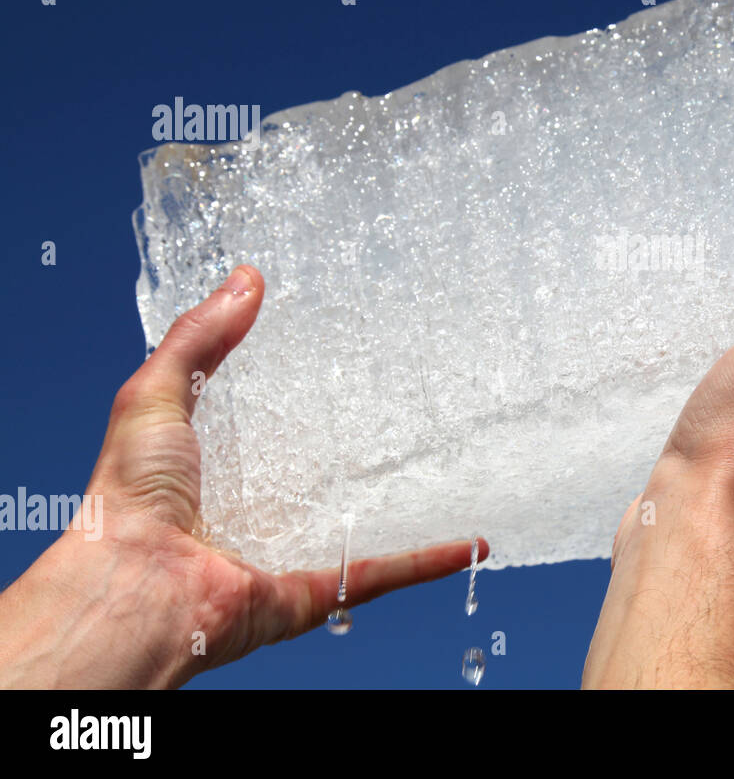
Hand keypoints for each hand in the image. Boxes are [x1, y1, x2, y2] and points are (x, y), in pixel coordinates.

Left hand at [0, 265, 485, 687]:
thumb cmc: (127, 501)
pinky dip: (429, 561)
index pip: (268, 430)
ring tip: (450, 474)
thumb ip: (198, 339)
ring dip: (408, 508)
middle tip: (412, 412)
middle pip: (321, 480)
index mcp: (214, 473)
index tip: (346, 361)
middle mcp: (253, 515)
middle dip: (366, 452)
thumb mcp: (154, 395)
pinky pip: (380, 572)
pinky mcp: (313, 588)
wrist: (132, 590)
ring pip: (363, 527)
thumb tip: (248, 279)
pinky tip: (470, 542)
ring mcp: (287, 554)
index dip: (303, 398)